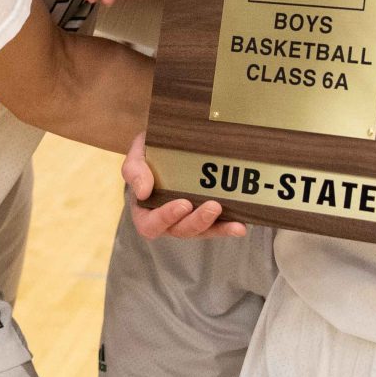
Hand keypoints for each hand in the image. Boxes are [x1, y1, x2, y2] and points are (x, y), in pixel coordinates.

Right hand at [121, 134, 245, 239]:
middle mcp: (167, 220)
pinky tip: (240, 226)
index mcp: (144, 210)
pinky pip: (216, 227)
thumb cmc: (150, 152)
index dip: (166, 218)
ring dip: (217, 228)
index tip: (183, 204)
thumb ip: (134, 170)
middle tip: (213, 206)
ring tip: (234, 222)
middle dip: (197, 221)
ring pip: (200, 231)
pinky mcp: (205, 217)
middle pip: (180, 231)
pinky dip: (227, 228)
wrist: (170, 144)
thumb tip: (143, 192)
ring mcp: (187, 219)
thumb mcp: (137, 154)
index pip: (150, 224)